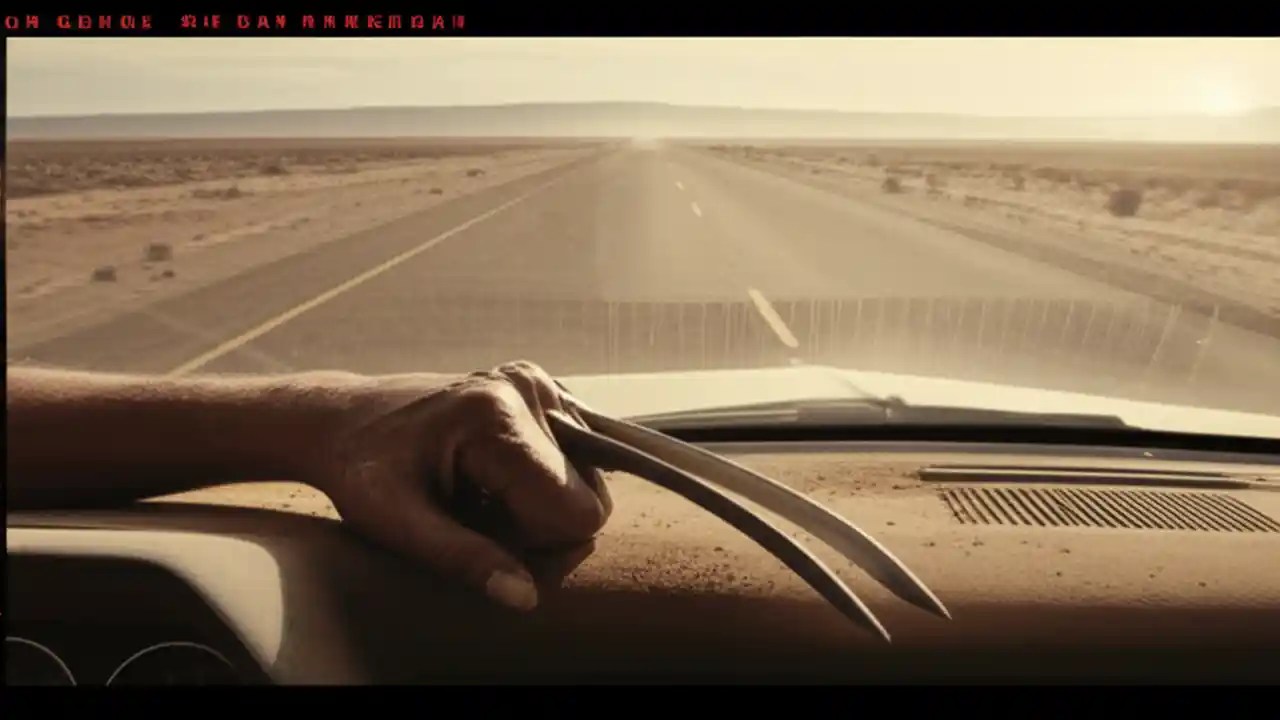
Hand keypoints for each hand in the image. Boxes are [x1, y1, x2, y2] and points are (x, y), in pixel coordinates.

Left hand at [310, 361, 611, 611]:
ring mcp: (535, 380)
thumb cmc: (361, 471)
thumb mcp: (398, 524)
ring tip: (480, 491)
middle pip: (589, 494)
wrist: (340, 417)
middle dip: (541, 522)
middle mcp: (527, 388)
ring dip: (541, 498)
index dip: (536, 541)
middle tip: (477, 515)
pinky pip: (575, 451)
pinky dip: (542, 472)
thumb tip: (527, 598)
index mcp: (496, 418)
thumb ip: (464, 559)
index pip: (577, 511)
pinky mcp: (537, 382)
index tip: (481, 533)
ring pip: (587, 475)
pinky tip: (494, 469)